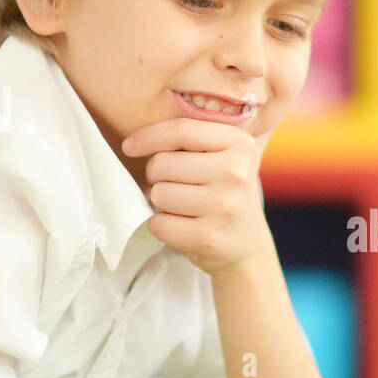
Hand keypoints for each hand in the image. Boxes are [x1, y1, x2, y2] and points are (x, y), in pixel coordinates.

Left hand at [121, 118, 274, 276]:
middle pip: (162, 163)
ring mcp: (224, 206)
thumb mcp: (224, 156)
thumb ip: (193, 138)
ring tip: (181, 206)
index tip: (129, 146)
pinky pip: (158, 223)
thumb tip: (134, 141)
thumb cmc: (223, 192)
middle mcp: (236, 173)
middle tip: (174, 186)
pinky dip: (161, 225)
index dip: (148, 137)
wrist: (248, 246)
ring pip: (158, 193)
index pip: (181, 130)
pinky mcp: (208, 237)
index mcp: (240, 144)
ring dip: (160, 201)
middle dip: (156, 176)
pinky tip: (181, 225)